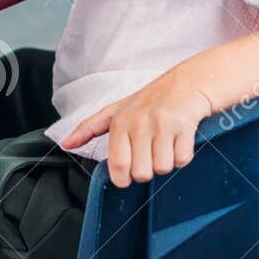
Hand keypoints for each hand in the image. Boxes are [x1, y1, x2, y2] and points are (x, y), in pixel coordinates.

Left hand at [62, 65, 213, 186]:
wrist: (191, 80)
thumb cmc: (153, 98)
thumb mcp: (119, 109)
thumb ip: (91, 127)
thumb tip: (67, 144)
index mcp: (120, 121)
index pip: (118, 166)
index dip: (125, 178)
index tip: (130, 172)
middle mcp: (139, 122)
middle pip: (141, 173)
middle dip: (148, 170)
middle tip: (152, 153)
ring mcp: (162, 123)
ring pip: (162, 168)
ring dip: (167, 161)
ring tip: (167, 143)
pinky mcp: (184, 125)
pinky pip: (182, 159)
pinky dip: (183, 155)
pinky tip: (180, 140)